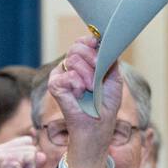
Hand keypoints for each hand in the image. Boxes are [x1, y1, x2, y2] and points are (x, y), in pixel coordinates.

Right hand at [48, 35, 125, 167]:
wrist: (98, 125)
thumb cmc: (105, 104)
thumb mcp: (114, 76)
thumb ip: (109, 57)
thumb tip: (103, 41)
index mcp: (82, 63)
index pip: (82, 42)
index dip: (90, 42)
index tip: (99, 50)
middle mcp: (69, 67)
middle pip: (76, 47)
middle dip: (92, 60)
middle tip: (98, 78)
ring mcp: (60, 76)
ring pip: (72, 59)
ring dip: (88, 75)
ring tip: (91, 90)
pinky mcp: (54, 86)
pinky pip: (68, 75)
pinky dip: (78, 85)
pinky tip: (80, 95)